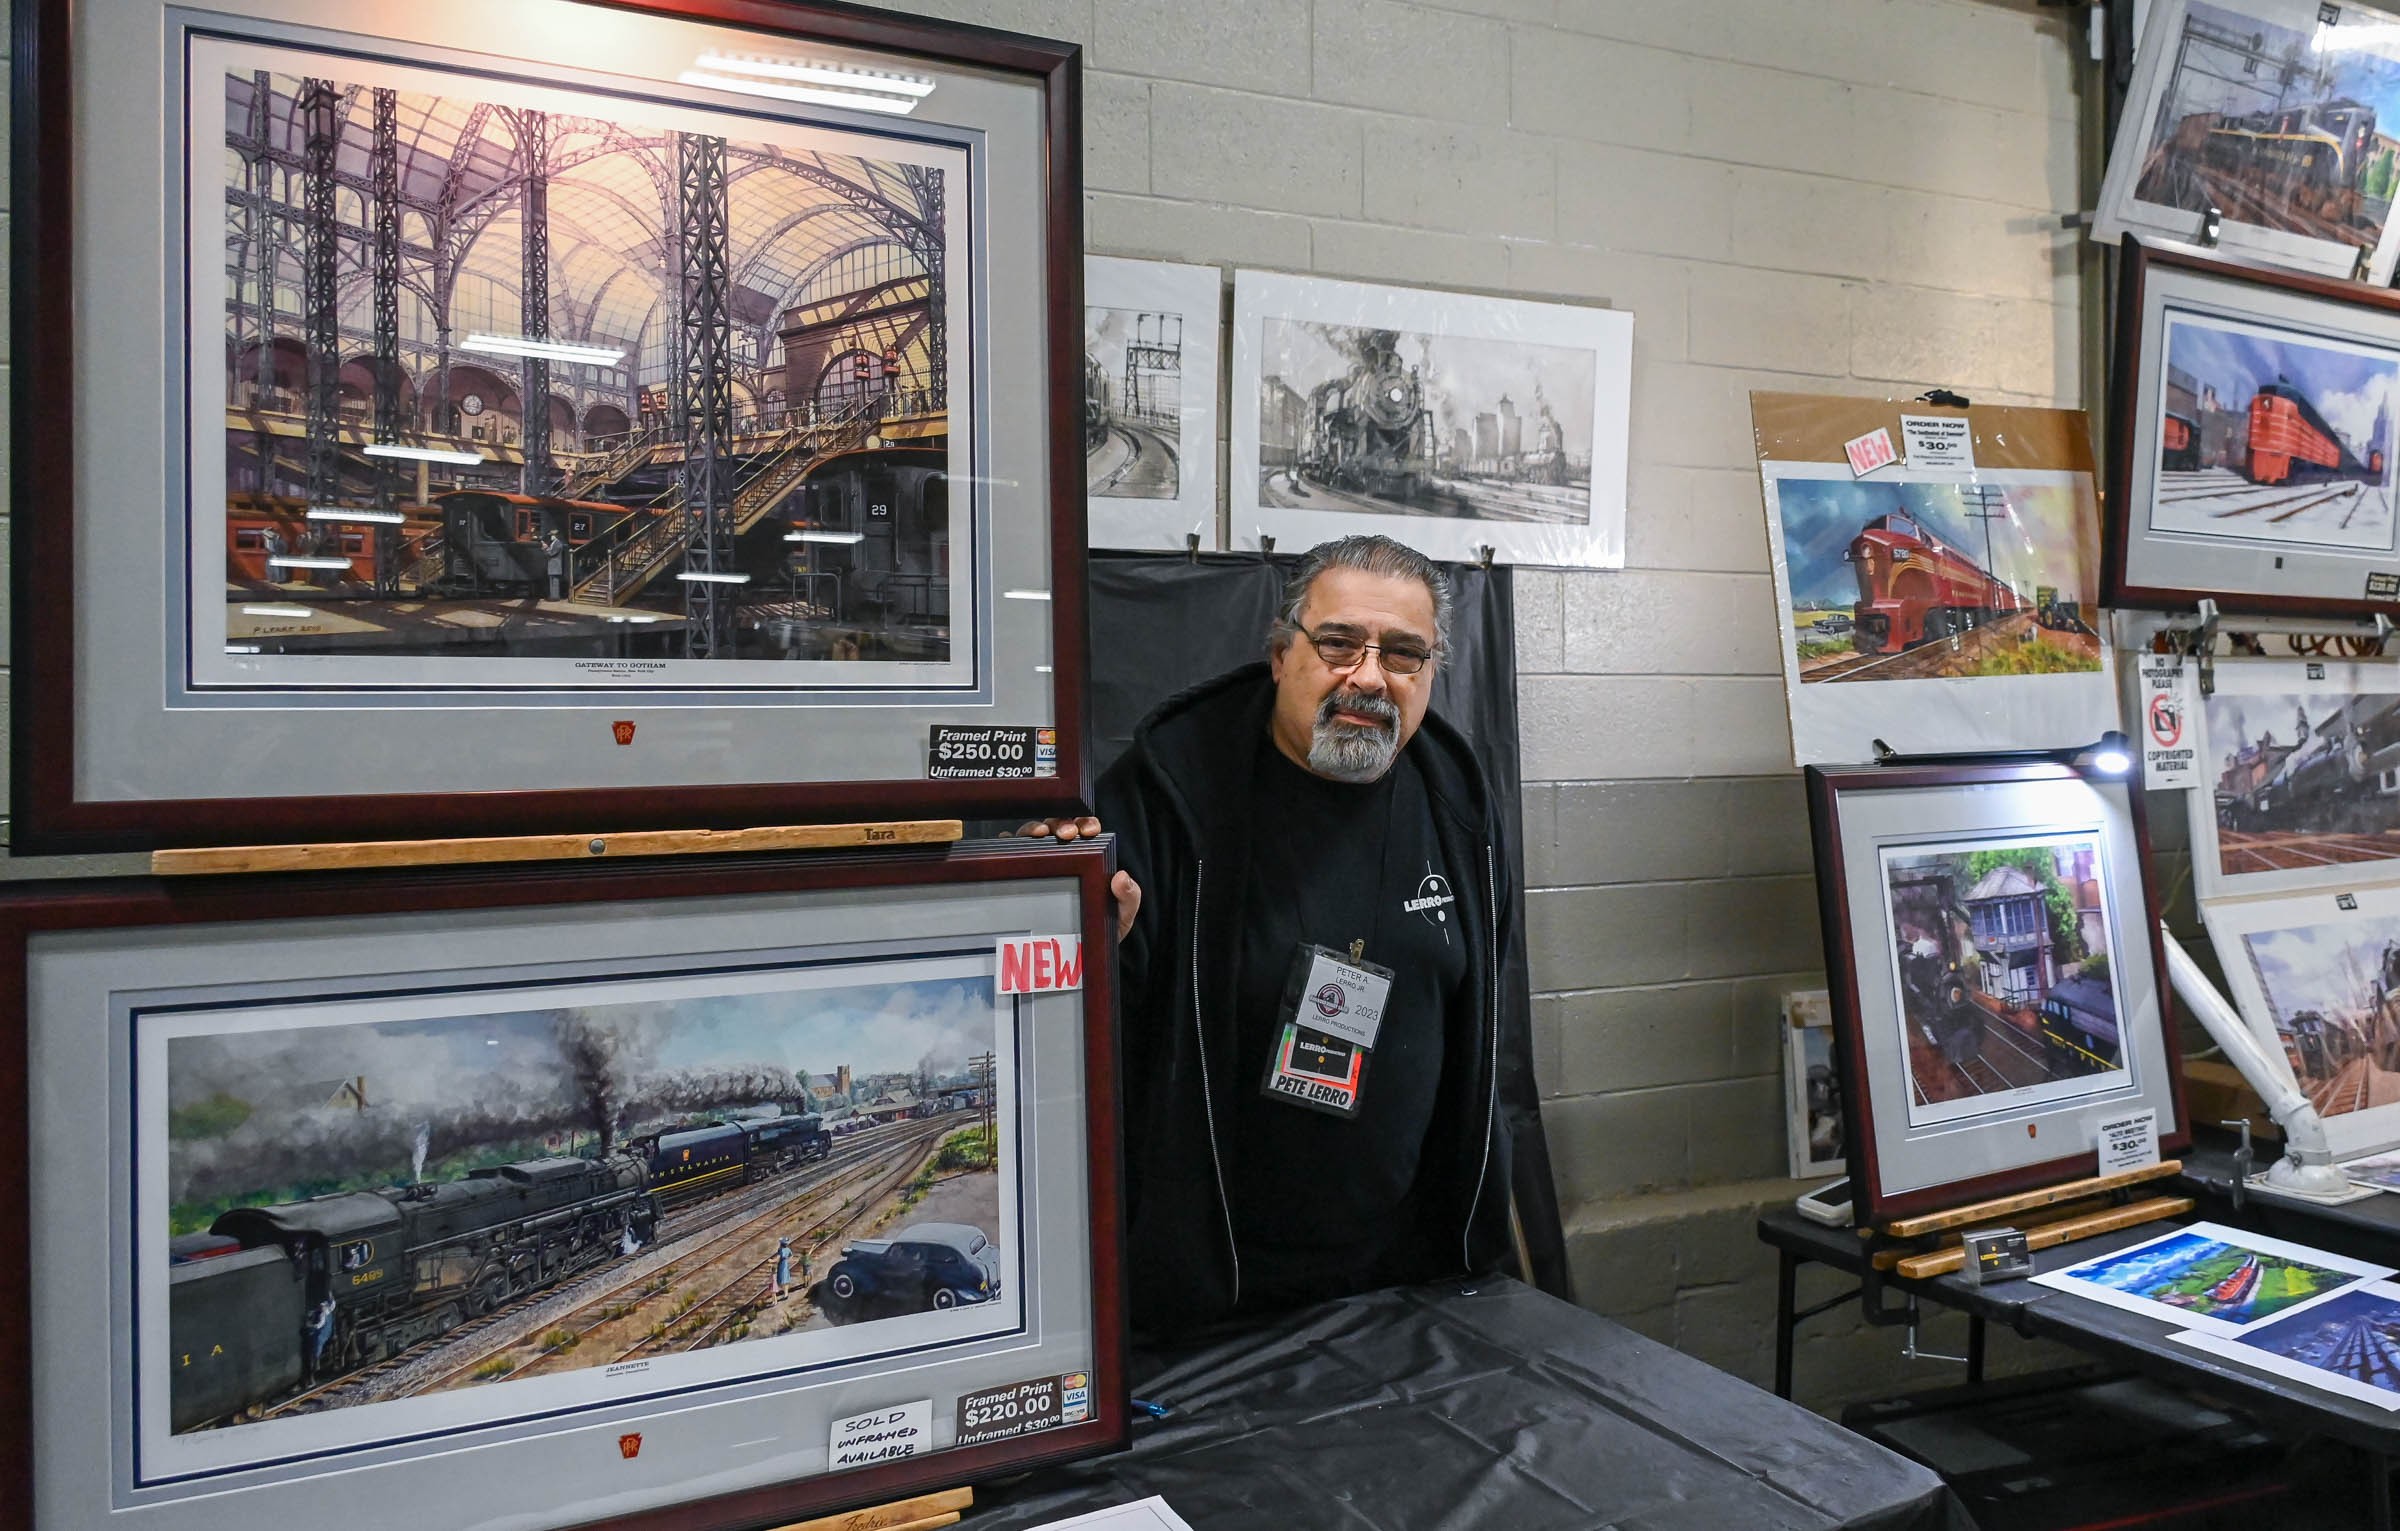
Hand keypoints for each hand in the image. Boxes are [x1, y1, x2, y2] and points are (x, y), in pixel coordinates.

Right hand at [1015, 818, 1140, 941]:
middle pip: (1054, 827)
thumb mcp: (1121, 915)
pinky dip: (1004, 844)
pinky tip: (1006, 844)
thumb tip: (1121, 876)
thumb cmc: (1099, 929)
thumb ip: (1129, 897)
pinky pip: (1007, 856)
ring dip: (1034, 828)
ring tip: (1040, 835)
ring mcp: (1037, 866)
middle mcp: (1060, 857)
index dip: (1085, 823)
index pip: (1084, 830)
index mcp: (1086, 858)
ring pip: (1030, 836)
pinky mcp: (1019, 878)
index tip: (1088, 831)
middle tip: (1066, 835)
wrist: (1077, 956)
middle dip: (1059, 823)